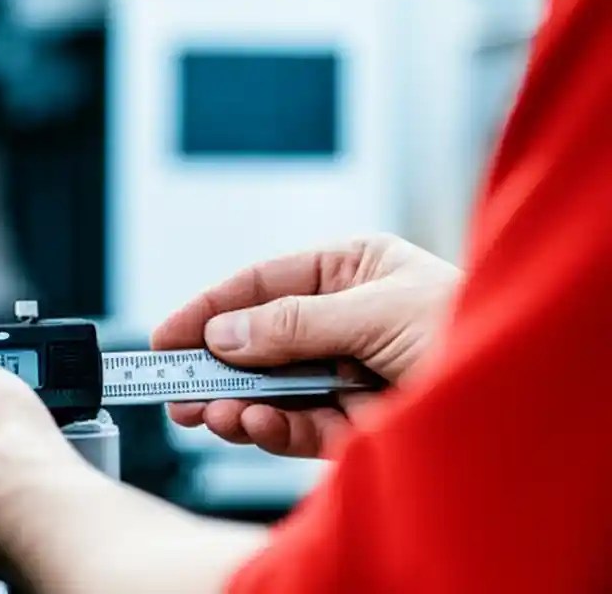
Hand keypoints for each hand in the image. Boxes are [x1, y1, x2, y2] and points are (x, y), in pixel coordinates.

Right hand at [154, 234, 460, 457]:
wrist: (531, 397)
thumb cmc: (477, 327)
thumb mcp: (375, 310)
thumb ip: (293, 323)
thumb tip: (223, 333)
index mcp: (354, 270)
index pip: (264, 283)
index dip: (211, 307)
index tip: (167, 335)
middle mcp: (347, 321)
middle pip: (260, 341)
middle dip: (216, 366)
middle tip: (176, 389)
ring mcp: (352, 374)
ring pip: (273, 388)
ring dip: (237, 401)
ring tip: (212, 413)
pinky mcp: (360, 426)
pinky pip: (300, 426)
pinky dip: (271, 428)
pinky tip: (254, 424)